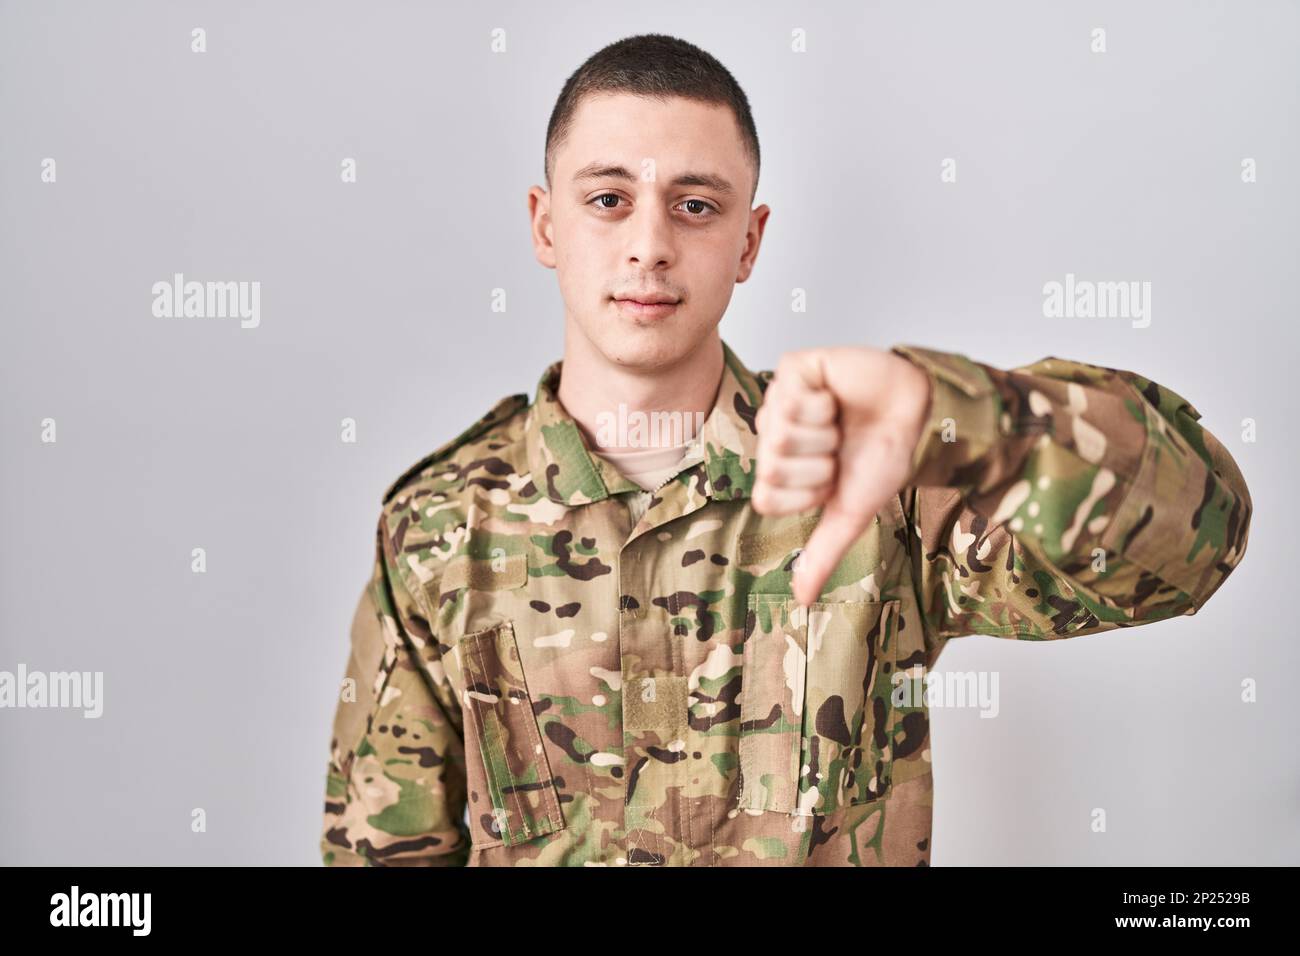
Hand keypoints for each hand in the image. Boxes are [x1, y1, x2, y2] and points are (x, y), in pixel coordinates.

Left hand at [752, 346, 932, 606]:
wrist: (919, 419)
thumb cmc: (884, 460)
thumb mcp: (850, 513)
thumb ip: (822, 554)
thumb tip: (802, 600)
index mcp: (782, 469)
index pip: (764, 495)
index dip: (804, 493)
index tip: (832, 481)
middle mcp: (775, 434)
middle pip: (769, 464)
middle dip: (817, 464)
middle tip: (840, 449)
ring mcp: (781, 399)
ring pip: (777, 431)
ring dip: (822, 433)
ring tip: (841, 423)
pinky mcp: (795, 367)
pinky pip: (787, 394)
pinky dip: (821, 403)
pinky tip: (836, 397)